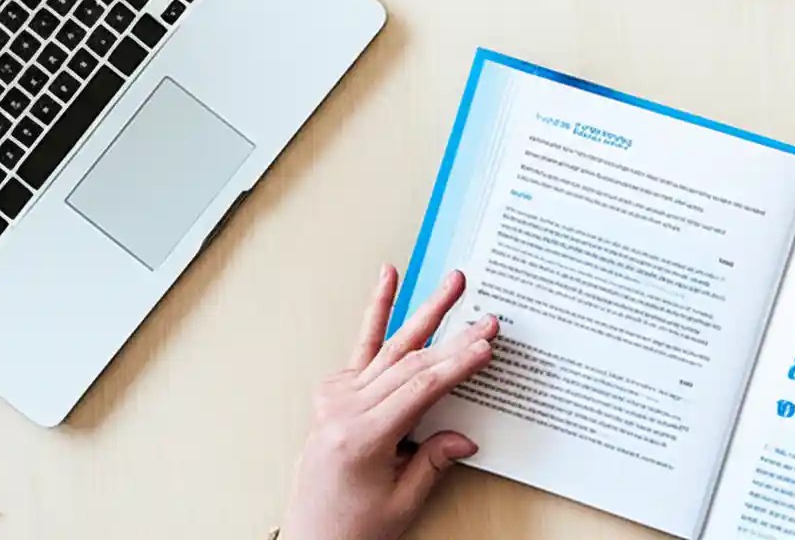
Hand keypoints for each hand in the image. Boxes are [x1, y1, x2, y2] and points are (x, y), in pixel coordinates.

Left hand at [280, 266, 498, 539]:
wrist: (308, 539)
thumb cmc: (351, 528)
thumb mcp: (401, 501)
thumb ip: (433, 461)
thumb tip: (465, 436)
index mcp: (362, 437)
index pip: (421, 389)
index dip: (457, 364)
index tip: (485, 345)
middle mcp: (344, 411)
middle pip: (410, 363)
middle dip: (454, 338)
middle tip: (486, 317)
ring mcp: (336, 398)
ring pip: (389, 347)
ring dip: (423, 312)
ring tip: (450, 283)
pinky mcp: (334, 394)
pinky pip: (362, 348)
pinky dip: (376, 312)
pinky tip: (388, 281)